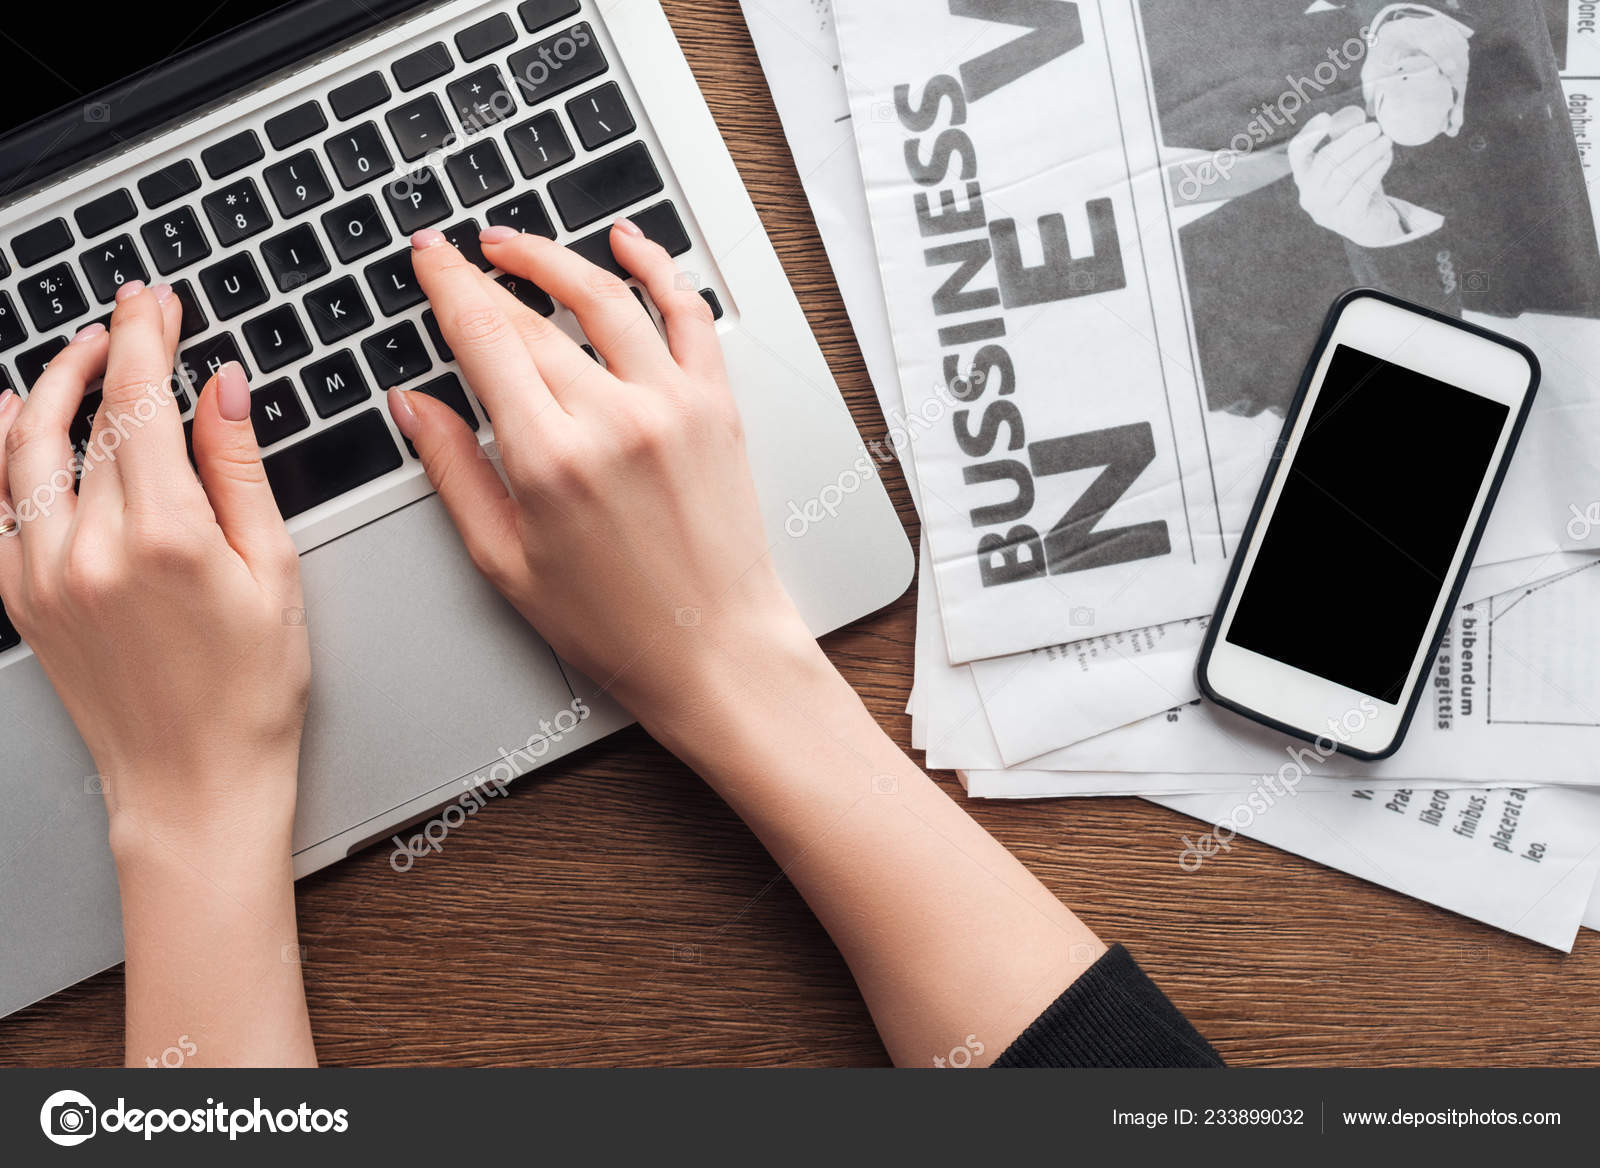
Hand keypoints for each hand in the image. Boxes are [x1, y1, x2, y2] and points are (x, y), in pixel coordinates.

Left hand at [0, 283, 308, 858]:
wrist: (193, 785)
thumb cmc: (249, 693)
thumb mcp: (274, 573)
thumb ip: (240, 471)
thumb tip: (225, 392)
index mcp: (164, 537)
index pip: (140, 403)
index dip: (146, 338)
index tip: (155, 303)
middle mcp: (89, 549)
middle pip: (87, 417)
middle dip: (110, 352)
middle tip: (133, 315)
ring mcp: (43, 574)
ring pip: (25, 449)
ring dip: (49, 389)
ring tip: (78, 357)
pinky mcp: (21, 599)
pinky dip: (2, 452)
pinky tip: (16, 422)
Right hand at [390, 221, 813, 738]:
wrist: (713, 648)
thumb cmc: (614, 623)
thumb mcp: (505, 561)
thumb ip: (453, 471)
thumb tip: (412, 405)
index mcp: (552, 459)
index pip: (486, 338)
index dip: (447, 284)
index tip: (428, 256)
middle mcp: (616, 420)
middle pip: (535, 317)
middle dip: (486, 274)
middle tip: (457, 254)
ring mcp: (673, 405)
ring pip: (607, 295)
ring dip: (554, 256)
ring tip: (516, 244)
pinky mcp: (716, 406)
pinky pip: (688, 312)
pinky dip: (657, 267)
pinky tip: (626, 242)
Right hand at [1288, 106, 1402, 246]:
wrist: (1371, 223)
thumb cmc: (1358, 185)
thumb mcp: (1350, 160)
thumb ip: (1347, 138)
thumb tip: (1355, 116)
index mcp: (1305, 176)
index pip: (1297, 152)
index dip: (1309, 134)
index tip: (1326, 117)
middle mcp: (1309, 195)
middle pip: (1326, 161)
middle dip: (1353, 140)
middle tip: (1375, 128)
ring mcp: (1326, 211)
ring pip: (1345, 175)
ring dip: (1368, 153)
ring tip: (1386, 141)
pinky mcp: (1348, 220)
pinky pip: (1361, 189)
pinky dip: (1376, 169)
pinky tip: (1386, 158)